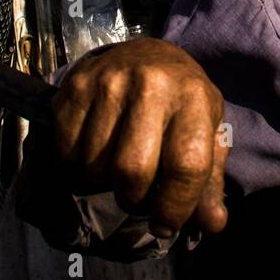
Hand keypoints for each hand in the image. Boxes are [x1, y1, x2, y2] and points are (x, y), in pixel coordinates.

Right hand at [51, 37, 228, 238]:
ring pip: (95, 166)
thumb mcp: (206, 134)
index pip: (186, 166)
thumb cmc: (181, 104)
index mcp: (194, 97)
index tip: (166, 224)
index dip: (176, 207)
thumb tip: (211, 224)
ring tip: (116, 173)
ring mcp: (110, 82)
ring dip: (103, 185)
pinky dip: (78, 169)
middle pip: (132, 170)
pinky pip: (67, 151)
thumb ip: (209, 183)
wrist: (145, 55)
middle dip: (133, 200)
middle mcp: (152, 84)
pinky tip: (94, 156)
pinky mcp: (77, 86)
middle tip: (136, 197)